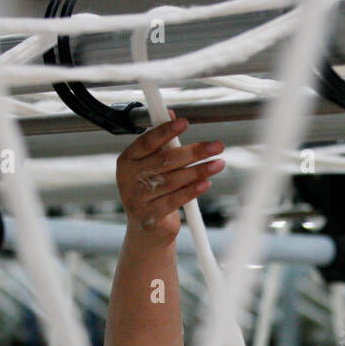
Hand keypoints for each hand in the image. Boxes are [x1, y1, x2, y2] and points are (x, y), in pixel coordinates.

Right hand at [115, 113, 224, 244]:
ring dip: (199, 171)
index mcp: (127, 160)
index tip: (184, 123)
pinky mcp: (149, 216)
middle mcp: (129, 178)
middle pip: (165, 160)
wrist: (146, 230)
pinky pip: (174, 200)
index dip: (166, 131)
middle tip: (216, 146)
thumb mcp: (151, 166)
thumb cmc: (151, 193)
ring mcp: (137, 198)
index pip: (147, 141)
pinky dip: (192, 191)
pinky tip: (205, 183)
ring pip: (173, 180)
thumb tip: (171, 114)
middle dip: (194, 151)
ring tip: (217, 164)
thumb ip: (161, 143)